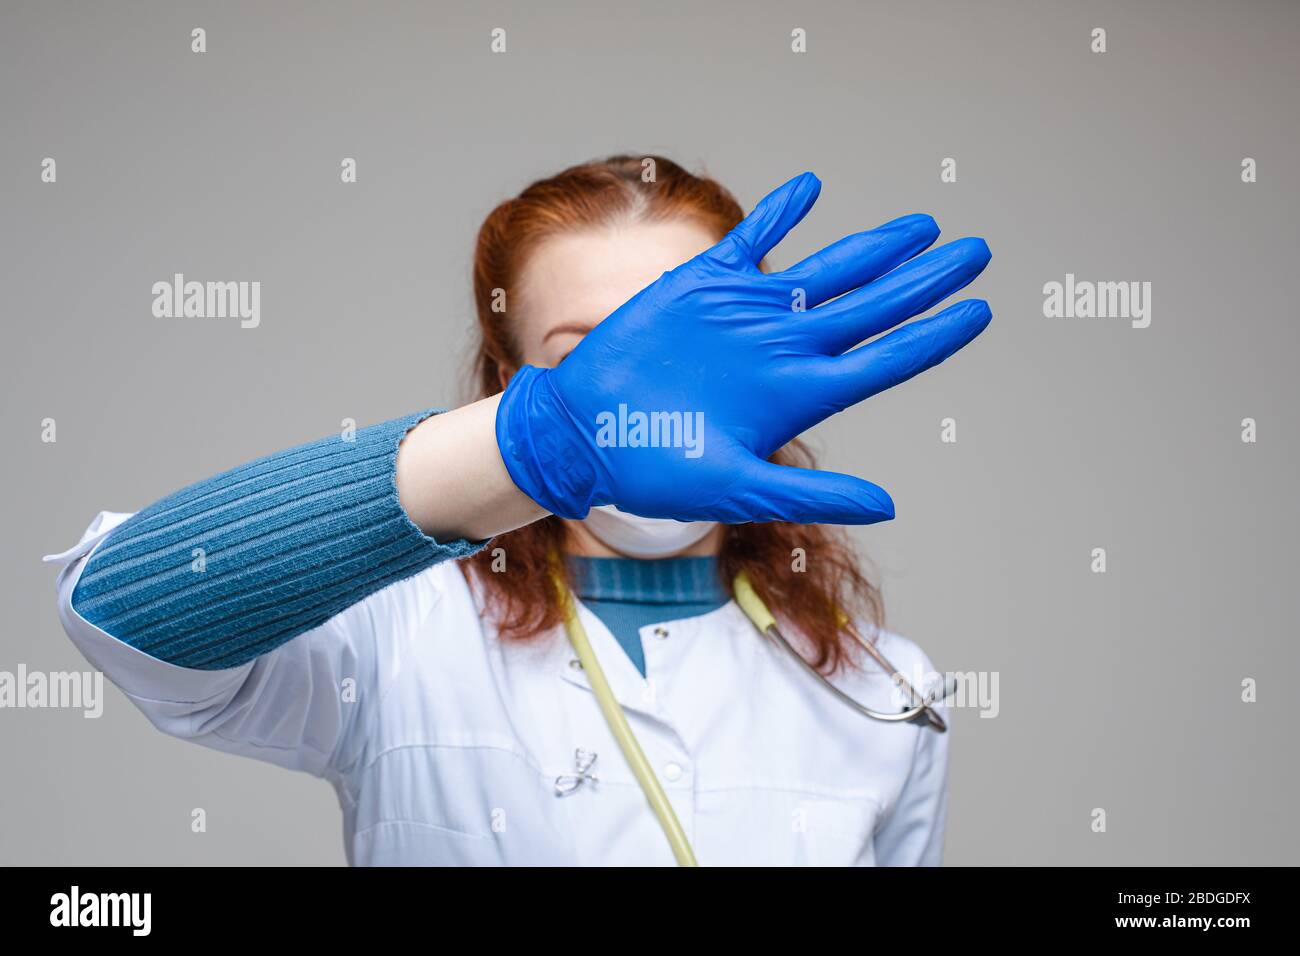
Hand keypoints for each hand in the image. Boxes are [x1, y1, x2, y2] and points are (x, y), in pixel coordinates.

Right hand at [495, 172, 991, 523]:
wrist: (583, 429)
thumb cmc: (654, 468)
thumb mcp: (737, 488)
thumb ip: (813, 492)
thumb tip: (889, 505)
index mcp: (797, 394)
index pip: (883, 358)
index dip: (933, 334)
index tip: (980, 310)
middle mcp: (782, 349)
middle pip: (871, 306)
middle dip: (925, 279)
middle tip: (975, 252)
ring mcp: (746, 313)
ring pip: (827, 270)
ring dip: (875, 246)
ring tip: (922, 225)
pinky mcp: (702, 285)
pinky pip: (750, 239)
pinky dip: (780, 211)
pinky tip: (812, 188)